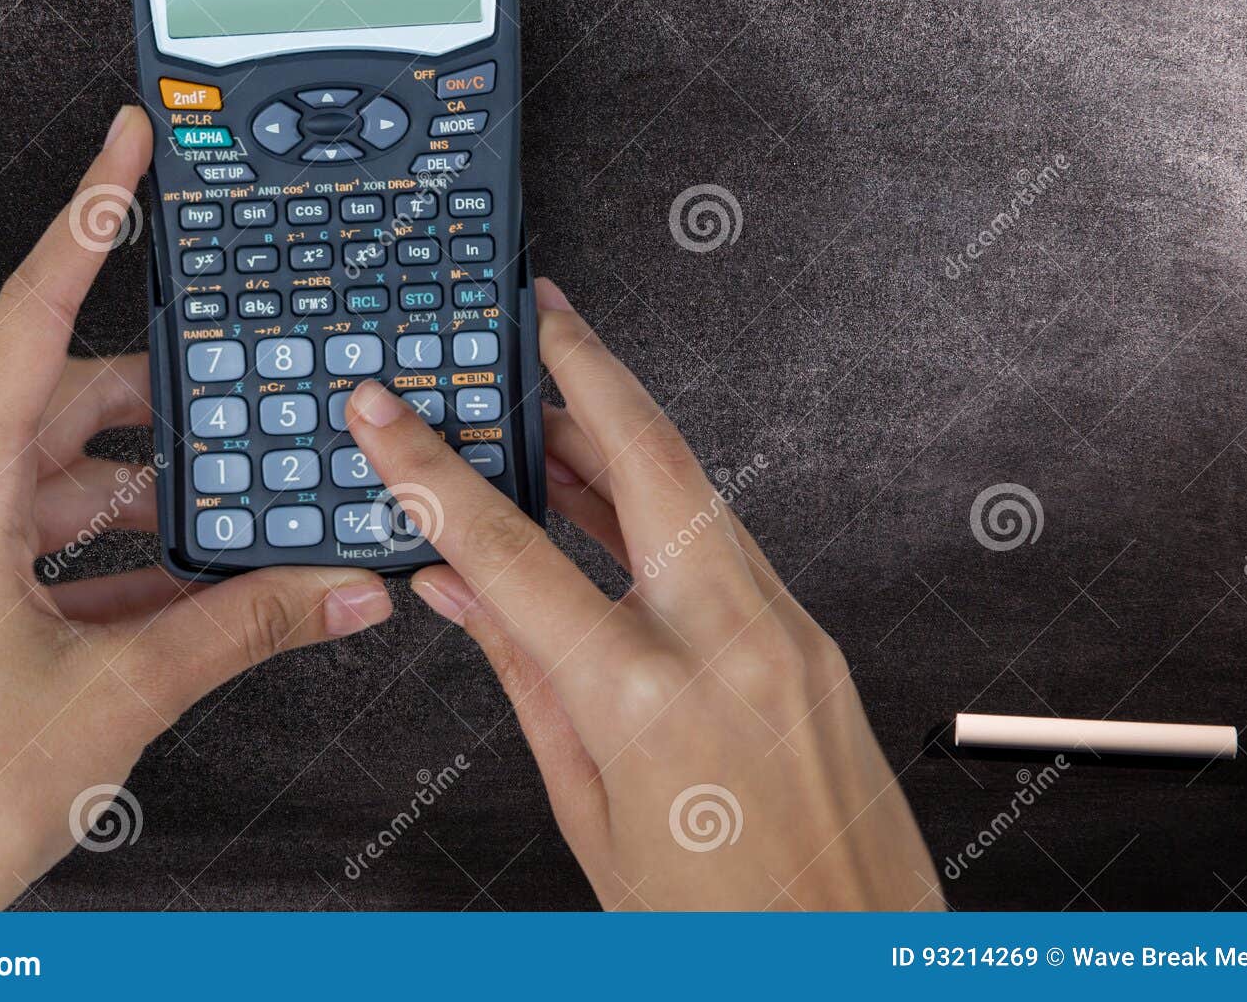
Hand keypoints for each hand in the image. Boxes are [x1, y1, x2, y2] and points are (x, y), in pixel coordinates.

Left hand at [0, 107, 393, 910]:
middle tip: (235, 384)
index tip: (125, 151)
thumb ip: (252, 624)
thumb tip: (347, 588)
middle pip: (66, 402)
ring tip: (229, 499)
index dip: (86, 223)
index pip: (28, 322)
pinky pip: (52, 533)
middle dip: (159, 399)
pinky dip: (119, 544)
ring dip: (145, 485)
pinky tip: (187, 572)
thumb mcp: (129, 689)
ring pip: (64, 472)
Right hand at [346, 281, 941, 910]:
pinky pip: (723, 538)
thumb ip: (522, 679)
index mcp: (647, 701)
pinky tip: (612, 489)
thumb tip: (458, 591)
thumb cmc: (721, 927)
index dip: (436, 471)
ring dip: (619, 426)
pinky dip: (659, 498)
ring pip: (691, 487)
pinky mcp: (813, 637)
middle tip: (534, 311)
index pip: (512, 552)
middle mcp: (728, 643)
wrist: (854, 967)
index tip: (391, 416)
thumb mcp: (586, 810)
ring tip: (554, 389)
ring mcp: (786, 631)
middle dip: (582, 367)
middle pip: (645, 458)